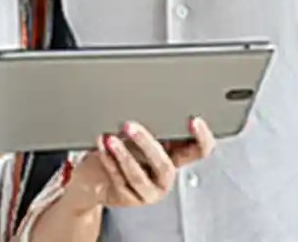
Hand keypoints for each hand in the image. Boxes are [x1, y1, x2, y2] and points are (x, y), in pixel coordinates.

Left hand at [61, 118, 215, 212]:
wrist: (95, 178)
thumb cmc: (121, 149)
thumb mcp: (139, 135)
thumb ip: (150, 123)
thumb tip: (149, 99)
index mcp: (175, 157)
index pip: (199, 151)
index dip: (202, 138)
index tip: (194, 120)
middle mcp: (164, 177)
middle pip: (165, 166)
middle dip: (147, 144)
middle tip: (130, 126)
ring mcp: (147, 191)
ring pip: (138, 176)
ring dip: (123, 155)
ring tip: (110, 139)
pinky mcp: (128, 199)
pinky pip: (118, 180)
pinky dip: (109, 161)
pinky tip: (102, 146)